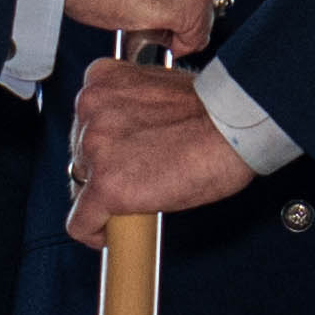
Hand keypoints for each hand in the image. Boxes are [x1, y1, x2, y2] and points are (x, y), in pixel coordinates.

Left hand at [67, 57, 257, 233]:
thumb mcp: (158, 87)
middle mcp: (90, 109)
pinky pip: (80, 223)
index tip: (115, 159)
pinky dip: (95, 232)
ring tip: (141, 197)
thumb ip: (131, 105)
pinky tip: (111, 234)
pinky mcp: (106, 186)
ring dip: (106, 195)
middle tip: (139, 177)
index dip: (101, 146)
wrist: (234, 125)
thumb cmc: (213, 111)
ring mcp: (95, 148)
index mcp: (101, 80)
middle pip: (80, 154)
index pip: (83, 122)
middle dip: (105, 169)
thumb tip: (128, 134)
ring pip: (80, 186)